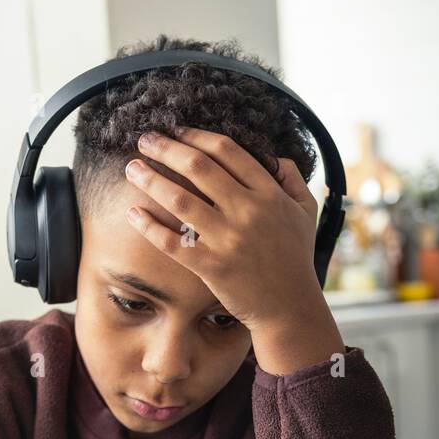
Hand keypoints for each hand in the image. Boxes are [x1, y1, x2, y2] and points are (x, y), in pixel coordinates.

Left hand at [124, 126, 326, 331]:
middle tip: (145, 140)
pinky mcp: (212, 267)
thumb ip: (292, 177)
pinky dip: (149, 226)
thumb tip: (272, 156)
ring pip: (180, 199)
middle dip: (165, 148)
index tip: (176, 130)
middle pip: (197, 166)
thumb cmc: (296, 258)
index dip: (196, 136)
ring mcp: (228, 239)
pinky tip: (132, 213)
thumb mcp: (306, 211)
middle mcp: (248, 211)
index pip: (226, 151)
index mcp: (269, 193)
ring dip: (150, 179)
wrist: (290, 308)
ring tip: (132, 168)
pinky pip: (173, 242)